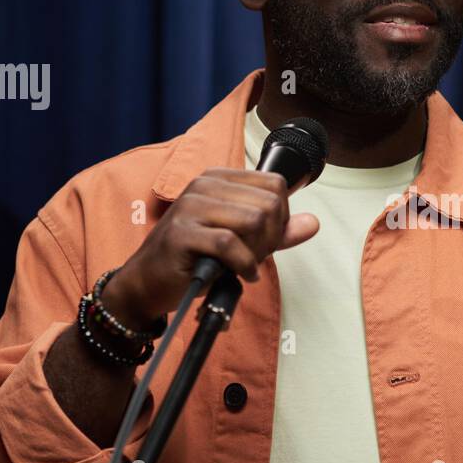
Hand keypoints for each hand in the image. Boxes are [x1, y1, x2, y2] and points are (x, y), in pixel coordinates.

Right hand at [103, 168, 318, 327]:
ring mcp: (190, 206)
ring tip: (244, 265)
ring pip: (253, 221)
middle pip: (269, 204)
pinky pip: (231, 244)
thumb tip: (313, 223)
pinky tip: (239, 274)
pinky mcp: (182, 233)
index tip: (265, 240)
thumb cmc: (195, 259)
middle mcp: (203, 185)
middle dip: (270, 238)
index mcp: (218, 179)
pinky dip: (243, 265)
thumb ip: (277, 232)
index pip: (275, 185)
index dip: (280, 218)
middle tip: (253, 257)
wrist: (149, 283)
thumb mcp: (242, 242)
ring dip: (257, 252)